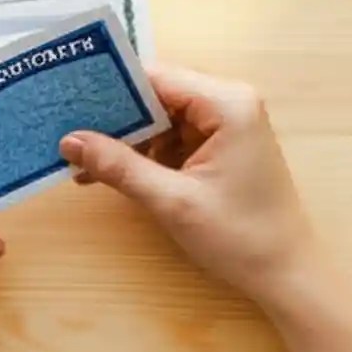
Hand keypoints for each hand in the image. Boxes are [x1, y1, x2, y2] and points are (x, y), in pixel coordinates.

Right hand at [59, 66, 311, 302]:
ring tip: (80, 160)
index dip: (111, 87)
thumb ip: (119, 166)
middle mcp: (229, 102)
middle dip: (114, 116)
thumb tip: (69, 141)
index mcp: (227, 103)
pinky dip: (144, 153)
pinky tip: (109, 171)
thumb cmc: (239, 237)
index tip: (67, 98)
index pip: (156, 77)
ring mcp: (227, 123)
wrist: (287, 275)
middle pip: (157, 94)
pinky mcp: (222, 145)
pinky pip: (174, 137)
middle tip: (65, 129)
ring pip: (161, 117)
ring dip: (126, 139)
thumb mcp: (172, 201)